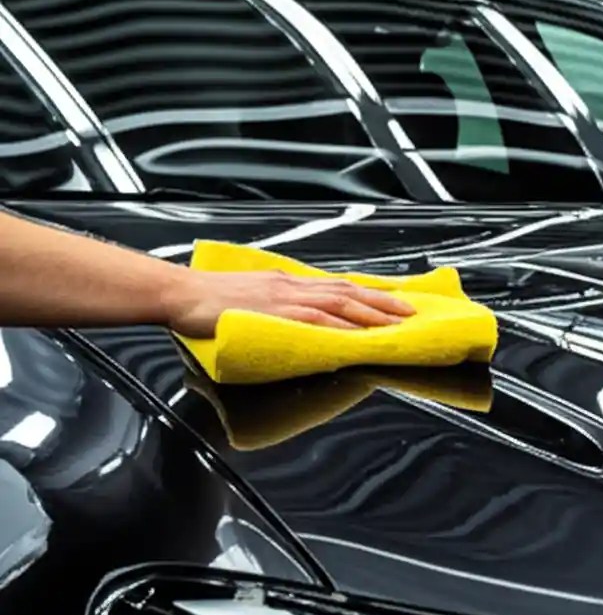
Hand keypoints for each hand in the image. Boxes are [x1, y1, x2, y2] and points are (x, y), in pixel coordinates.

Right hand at [163, 269, 415, 337]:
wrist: (180, 293)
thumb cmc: (209, 299)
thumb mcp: (253, 298)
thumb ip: (279, 305)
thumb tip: (301, 318)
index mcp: (288, 282)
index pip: (337, 284)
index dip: (369, 292)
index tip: (393, 298)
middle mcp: (292, 286)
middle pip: (348, 290)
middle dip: (383, 302)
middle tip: (410, 311)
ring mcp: (284, 297)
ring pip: (339, 302)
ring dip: (371, 312)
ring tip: (396, 323)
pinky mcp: (274, 311)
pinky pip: (315, 318)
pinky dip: (340, 324)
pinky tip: (357, 332)